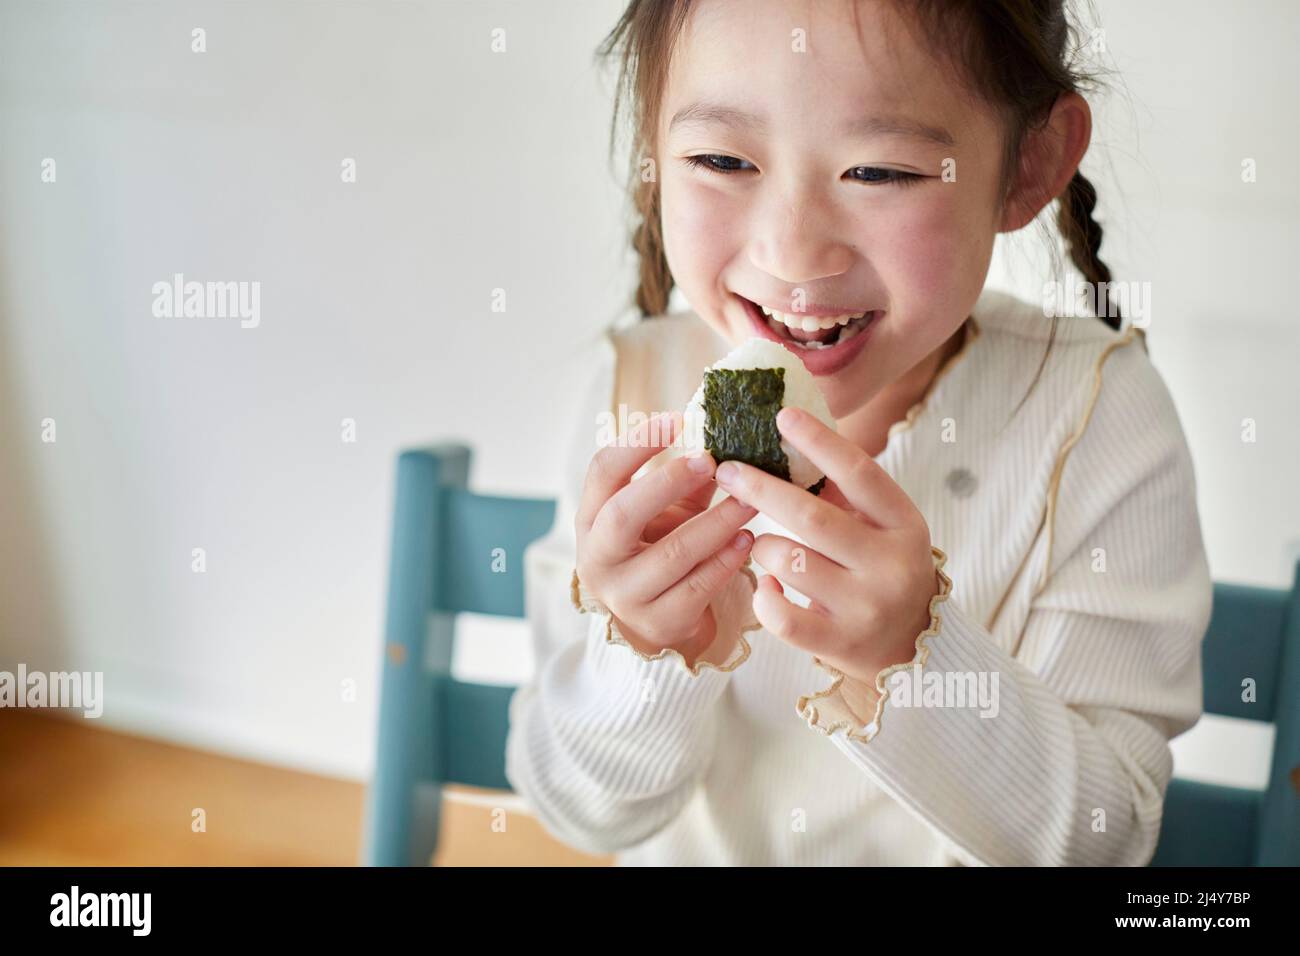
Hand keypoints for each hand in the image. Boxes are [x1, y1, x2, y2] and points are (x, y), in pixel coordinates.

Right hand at [575, 411, 758, 662]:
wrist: (654, 618)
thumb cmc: (658, 547)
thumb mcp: (665, 510)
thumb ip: (687, 480)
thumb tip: (724, 437)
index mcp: (590, 517)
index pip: (603, 470)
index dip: (638, 442)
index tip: (678, 419)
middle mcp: (597, 557)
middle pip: (624, 512)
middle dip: (669, 481)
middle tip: (711, 460)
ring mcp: (624, 595)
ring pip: (672, 553)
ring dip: (716, 522)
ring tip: (748, 500)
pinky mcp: (657, 623)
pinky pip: (697, 588)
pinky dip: (726, 560)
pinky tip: (747, 539)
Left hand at [712, 406, 941, 687]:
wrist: (911, 646)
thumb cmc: (881, 569)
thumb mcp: (881, 526)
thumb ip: (844, 492)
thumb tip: (787, 438)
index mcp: (904, 524)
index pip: (860, 473)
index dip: (819, 441)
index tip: (783, 415)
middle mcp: (891, 565)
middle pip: (812, 517)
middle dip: (761, 489)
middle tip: (727, 470)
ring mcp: (867, 607)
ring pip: (789, 561)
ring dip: (762, 546)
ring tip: (764, 546)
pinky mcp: (839, 642)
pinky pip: (781, 615)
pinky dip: (764, 596)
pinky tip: (768, 586)